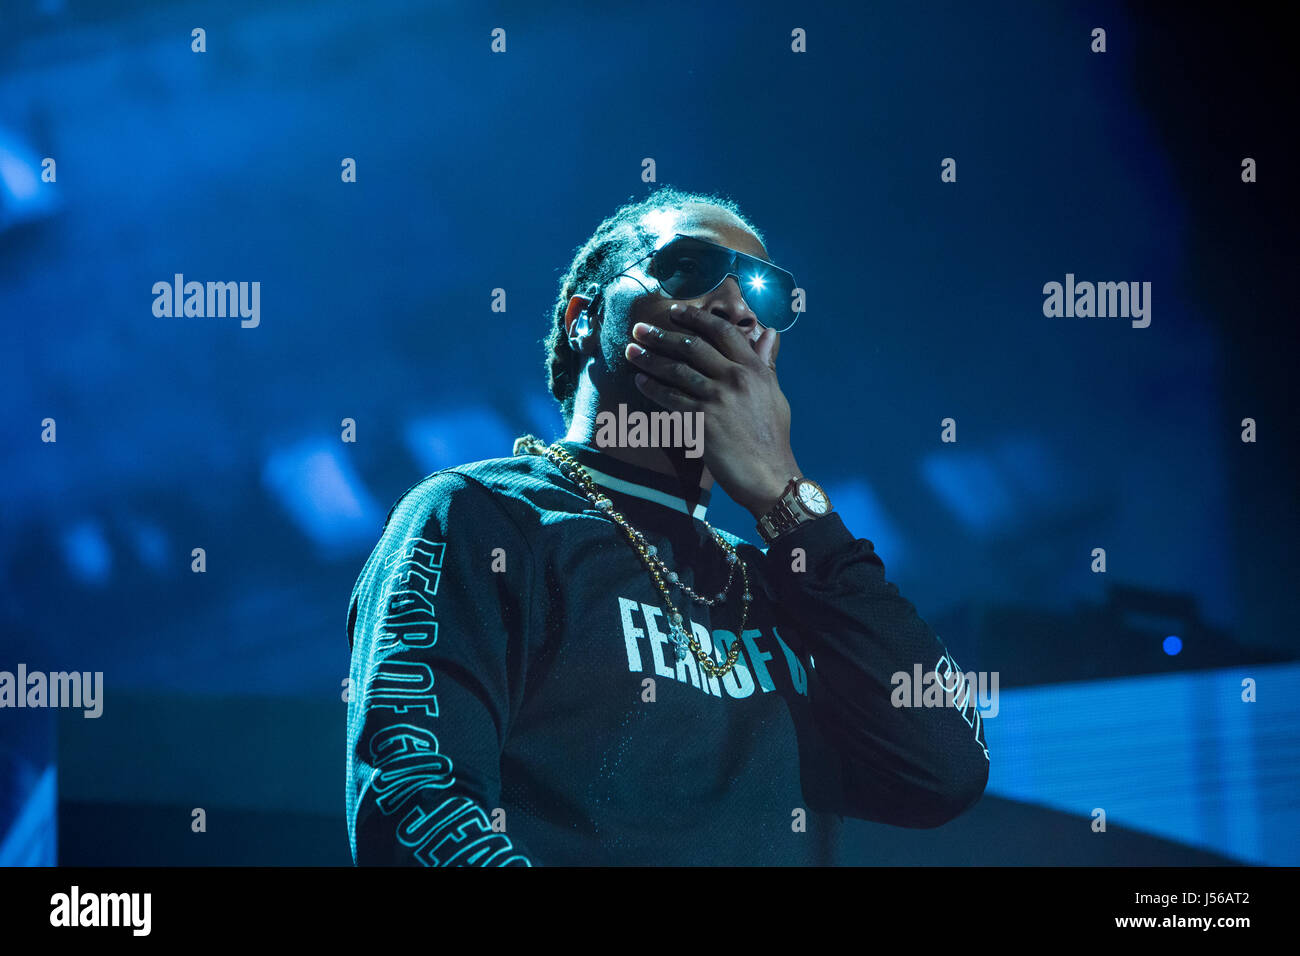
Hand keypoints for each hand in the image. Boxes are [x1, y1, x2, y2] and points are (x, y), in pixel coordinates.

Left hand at [625, 303, 800, 517]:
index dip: (696, 318)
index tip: (675, 311)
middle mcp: (736, 378)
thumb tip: (770, 332)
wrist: (769, 474)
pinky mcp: (702, 421)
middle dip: (662, 335)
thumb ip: (766, 362)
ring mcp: (718, 398)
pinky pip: (671, 399)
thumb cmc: (774, 437)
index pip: (722, 331)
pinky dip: (653, 389)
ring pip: (677, 370)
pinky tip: (639, 382)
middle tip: (639, 328)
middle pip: (692, 346)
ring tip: (631, 351)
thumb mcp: (775, 393)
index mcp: (754, 369)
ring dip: (650, 359)